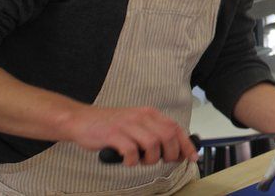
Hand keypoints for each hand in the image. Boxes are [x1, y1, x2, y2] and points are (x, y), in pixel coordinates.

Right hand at [63, 105, 198, 166]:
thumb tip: (175, 150)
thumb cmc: (110, 125)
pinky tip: (127, 161)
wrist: (81, 120)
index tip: (193, 157)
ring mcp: (127, 125)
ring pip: (152, 144)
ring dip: (151, 159)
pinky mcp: (113, 134)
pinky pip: (131, 151)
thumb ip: (154, 133)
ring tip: (141, 160)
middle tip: (161, 161)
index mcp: (149, 113)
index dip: (186, 144)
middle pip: (168, 136)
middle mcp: (141, 116)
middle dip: (170, 154)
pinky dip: (132, 161)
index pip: (175, 128)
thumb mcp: (136, 124)